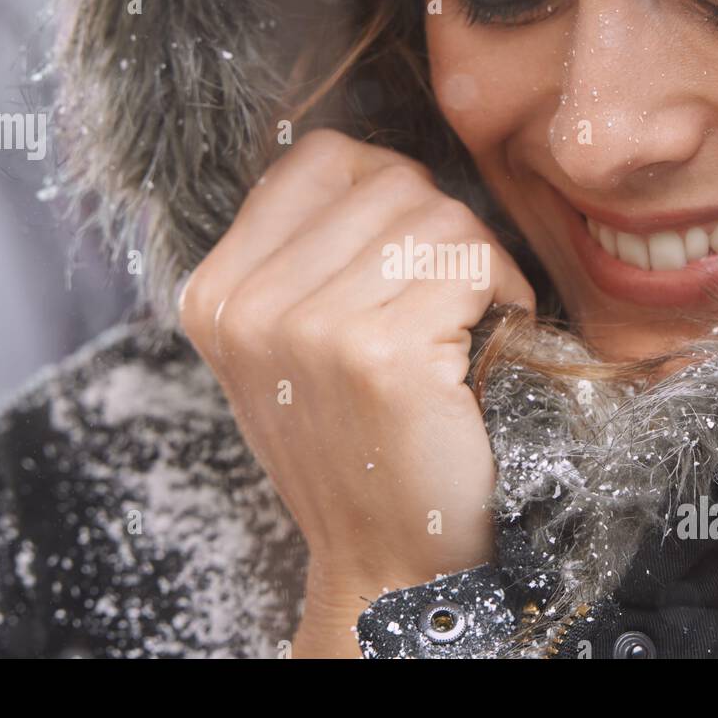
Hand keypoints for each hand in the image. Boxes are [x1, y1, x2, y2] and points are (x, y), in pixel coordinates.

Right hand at [177, 129, 533, 655]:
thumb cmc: (360, 445)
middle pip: (388, 181)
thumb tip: (376, 165)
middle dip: (442, 230)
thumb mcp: (291, 348)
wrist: (387, 559)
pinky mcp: (378, 354)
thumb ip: (305, 255)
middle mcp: (247, 305)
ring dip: (476, 262)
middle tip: (451, 299)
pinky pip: (470, 260)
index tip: (409, 250)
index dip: (389, 189)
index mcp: (215, 291)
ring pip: (436, 215)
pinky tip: (485, 343)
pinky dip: (502, 292)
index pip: (321, 158)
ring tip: (466, 325)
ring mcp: (308, 328)